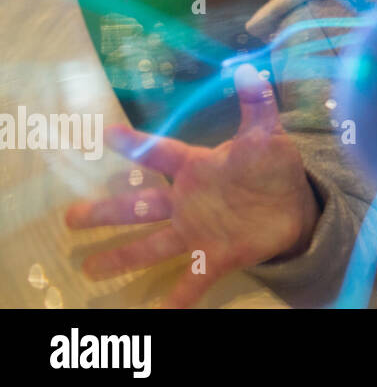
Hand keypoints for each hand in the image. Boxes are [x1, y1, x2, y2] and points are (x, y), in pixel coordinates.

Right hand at [65, 64, 319, 307]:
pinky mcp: (216, 256)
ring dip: (122, 256)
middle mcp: (188, 201)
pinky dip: (175, 300)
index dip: (137, 145)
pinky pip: (190, 281)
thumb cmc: (273, 168)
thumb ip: (258, 105)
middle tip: (70, 216)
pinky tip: (157, 316)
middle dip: (106, 211)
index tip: (108, 134)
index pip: (160, 154)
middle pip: (140, 206)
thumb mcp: (269, 134)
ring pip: (152, 245)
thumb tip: (250, 70)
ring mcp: (198, 231)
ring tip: (89, 267)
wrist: (294, 206)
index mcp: (197, 168)